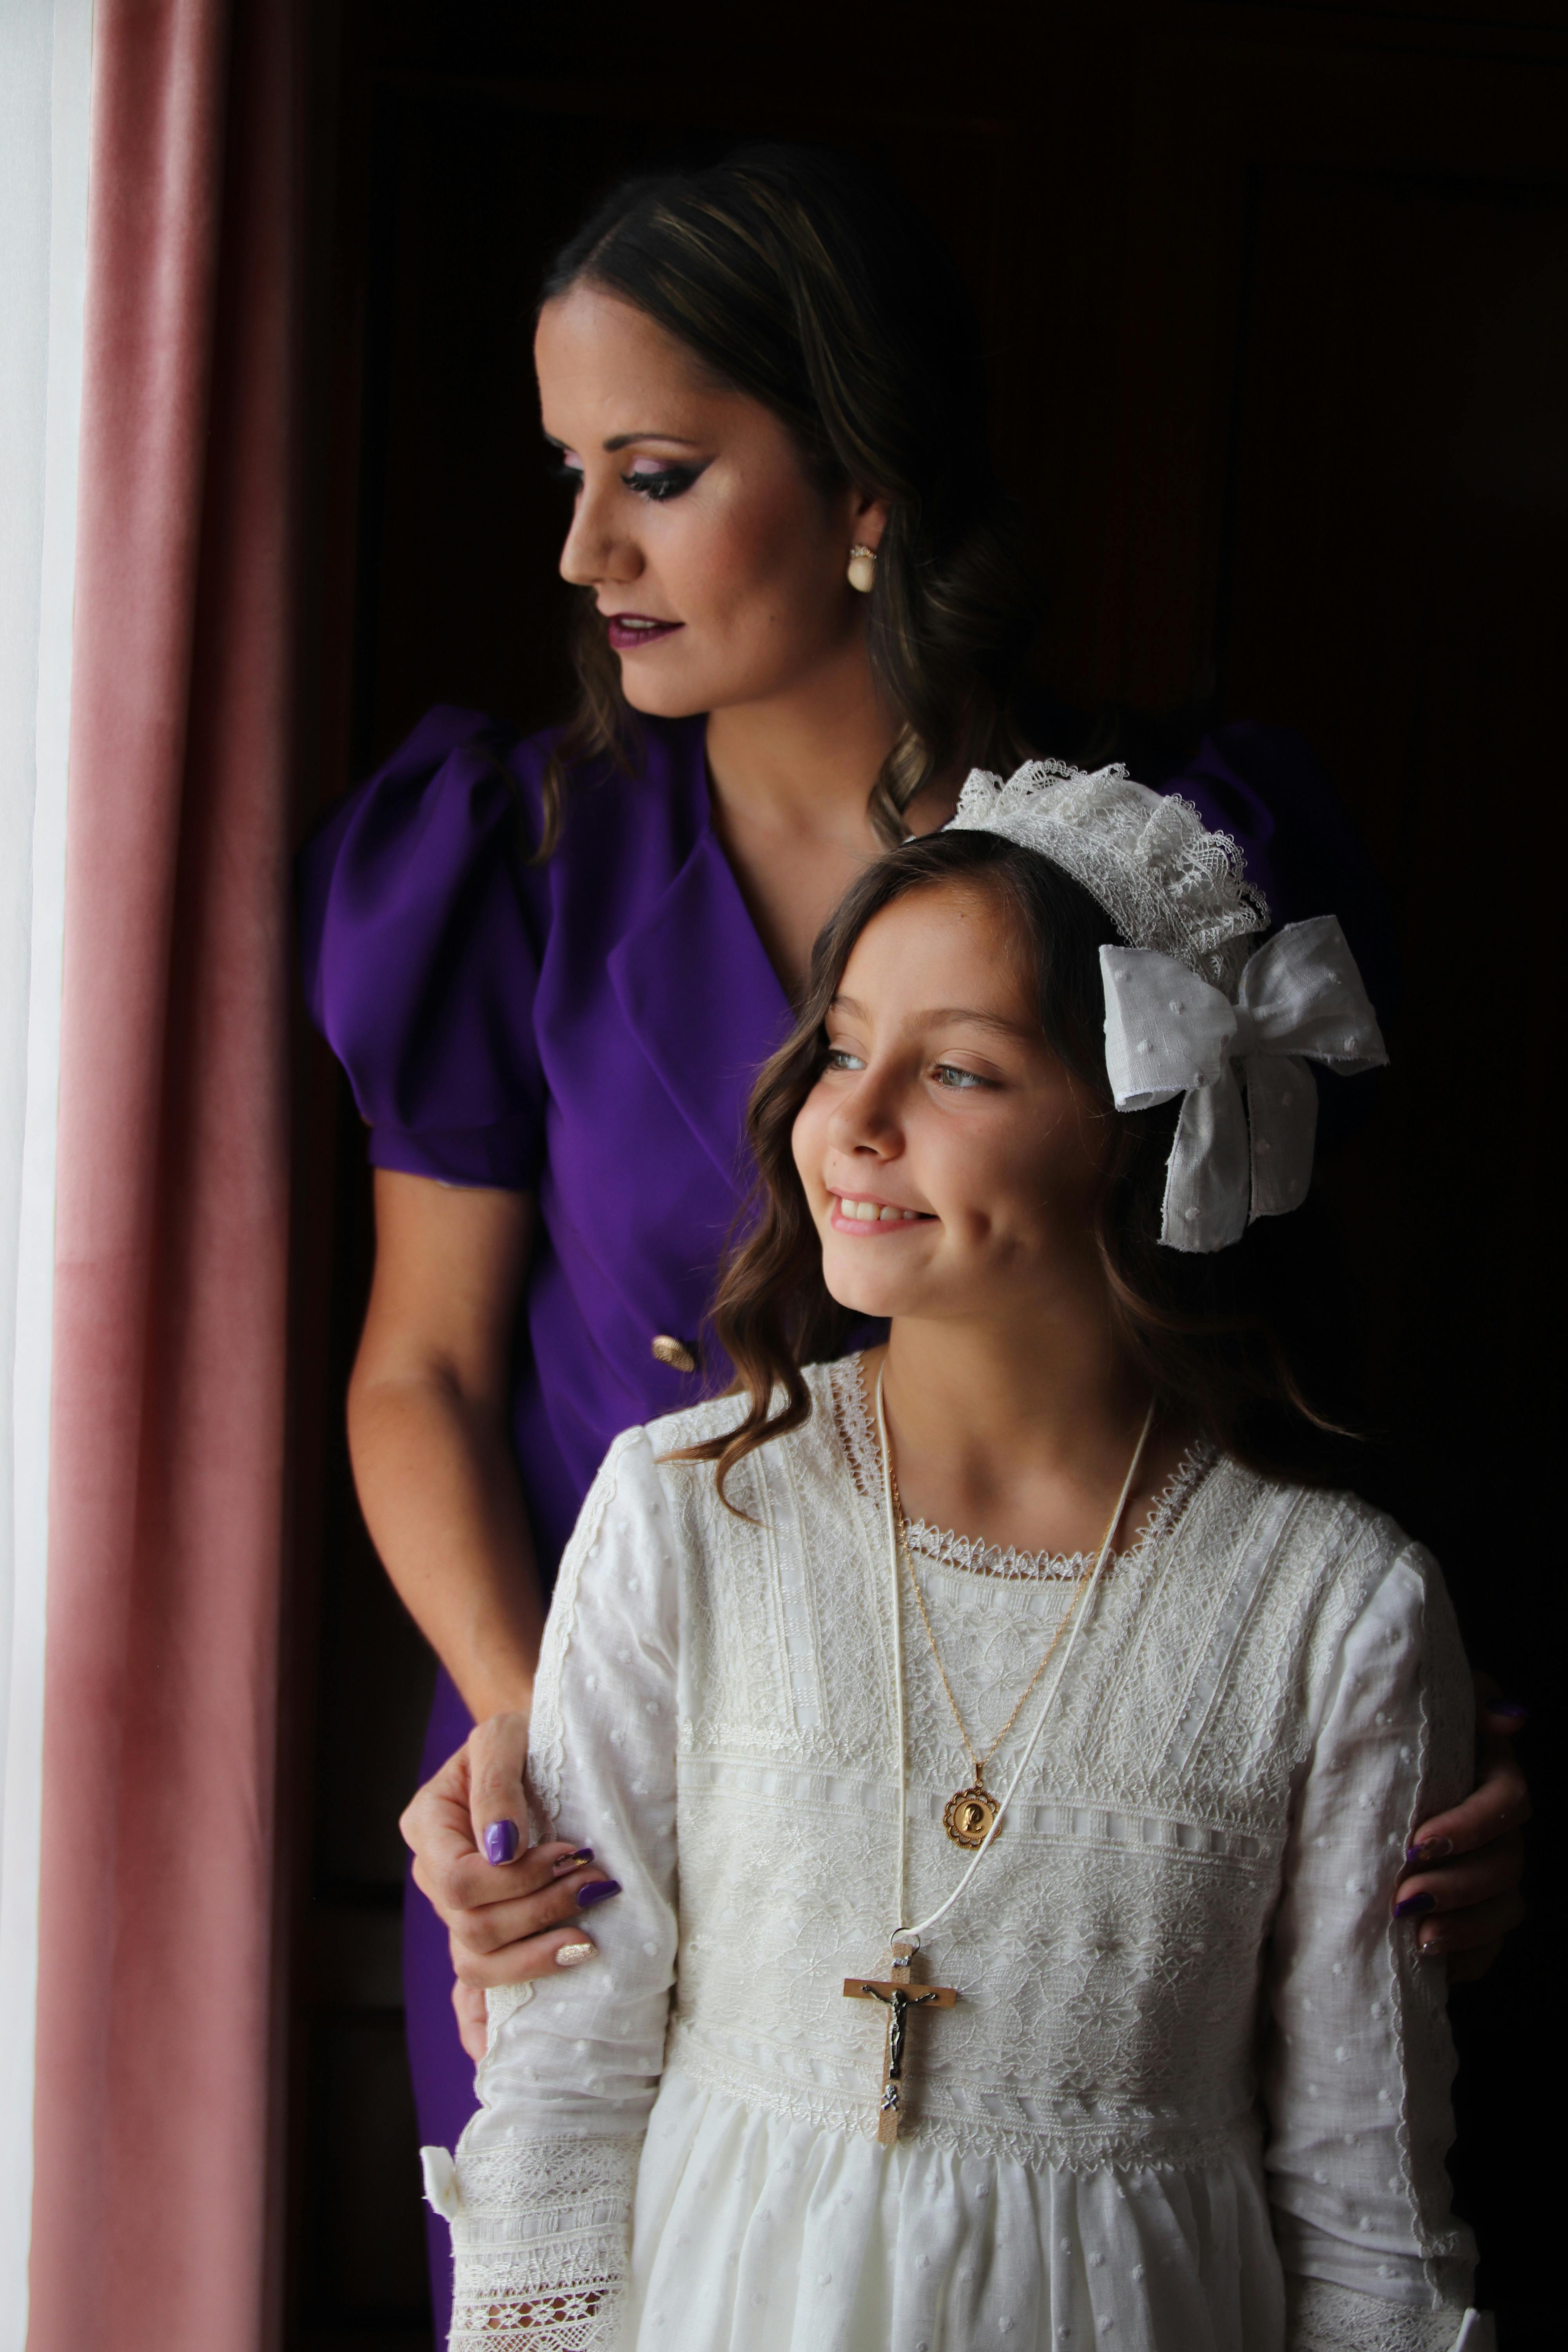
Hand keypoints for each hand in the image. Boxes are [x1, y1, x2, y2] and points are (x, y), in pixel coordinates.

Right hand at [400, 1711, 621, 2062]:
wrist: (542, 1744)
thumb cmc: (526, 1735)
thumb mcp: (506, 1735)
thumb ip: (496, 1783)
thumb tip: (501, 1848)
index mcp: (428, 1826)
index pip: (459, 1881)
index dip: (517, 1880)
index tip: (571, 1853)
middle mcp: (435, 1875)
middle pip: (471, 1928)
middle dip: (539, 1913)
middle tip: (596, 1885)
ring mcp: (457, 1910)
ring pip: (476, 1964)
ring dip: (536, 1956)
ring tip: (586, 1938)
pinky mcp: (486, 1932)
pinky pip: (469, 1992)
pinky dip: (481, 2024)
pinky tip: (496, 2051)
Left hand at [1392, 1676, 1527, 1979]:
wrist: (1351, 1786)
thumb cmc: (1387, 1736)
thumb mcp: (1414, 1708)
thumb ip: (1462, 1700)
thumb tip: (1510, 1715)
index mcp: (1492, 1776)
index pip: (1511, 1801)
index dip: (1472, 1826)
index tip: (1416, 1844)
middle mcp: (1501, 1829)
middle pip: (1507, 1864)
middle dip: (1458, 1886)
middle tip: (1405, 1898)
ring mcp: (1493, 1876)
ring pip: (1505, 1909)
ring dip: (1464, 1928)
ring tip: (1416, 1937)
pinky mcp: (1475, 1918)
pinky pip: (1490, 1948)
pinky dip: (1466, 1959)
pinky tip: (1429, 1964)